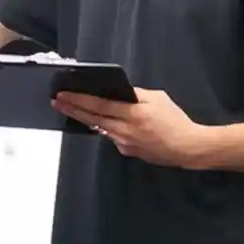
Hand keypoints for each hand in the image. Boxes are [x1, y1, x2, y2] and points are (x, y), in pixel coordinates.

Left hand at [52, 88, 209, 167]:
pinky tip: (98, 121)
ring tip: (69, 109)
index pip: (99, 105)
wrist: (187, 148)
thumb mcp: (157, 98)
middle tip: (57, 102)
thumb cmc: (175, 120)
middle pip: (92, 118)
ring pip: (99, 128)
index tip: (63, 95)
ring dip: (83, 118)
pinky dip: (104, 127)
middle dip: (72, 109)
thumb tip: (119, 92)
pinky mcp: (127, 151)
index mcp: (132, 114)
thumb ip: (136, 94)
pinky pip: (111, 136)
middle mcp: (124, 130)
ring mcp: (124, 143)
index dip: (79, 99)